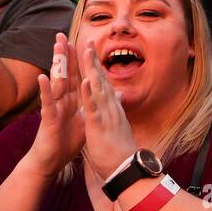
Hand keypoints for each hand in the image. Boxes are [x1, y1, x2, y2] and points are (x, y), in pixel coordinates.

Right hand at [26, 33, 85, 177]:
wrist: (53, 160)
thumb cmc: (67, 140)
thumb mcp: (86, 120)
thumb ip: (93, 105)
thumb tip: (106, 94)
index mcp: (73, 100)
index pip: (77, 75)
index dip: (80, 59)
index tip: (83, 40)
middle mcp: (63, 100)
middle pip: (65, 73)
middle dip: (64, 55)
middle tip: (61, 34)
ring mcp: (55, 107)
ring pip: (56, 82)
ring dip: (57, 64)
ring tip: (56, 47)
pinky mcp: (49, 118)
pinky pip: (47, 102)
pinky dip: (46, 89)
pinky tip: (43, 76)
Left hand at [80, 44, 137, 179]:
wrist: (126, 170)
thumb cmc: (120, 152)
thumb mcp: (118, 127)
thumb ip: (117, 111)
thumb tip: (119, 99)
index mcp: (112, 108)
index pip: (103, 84)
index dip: (96, 67)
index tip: (91, 51)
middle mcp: (111, 107)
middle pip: (100, 80)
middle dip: (93, 60)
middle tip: (88, 41)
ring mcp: (106, 115)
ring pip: (97, 88)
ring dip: (91, 69)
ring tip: (86, 51)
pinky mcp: (99, 125)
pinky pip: (93, 107)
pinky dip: (89, 93)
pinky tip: (85, 80)